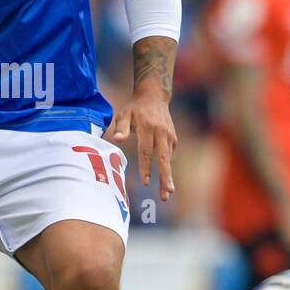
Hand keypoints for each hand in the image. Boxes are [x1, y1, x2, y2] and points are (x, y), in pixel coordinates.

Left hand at [106, 82, 177, 200]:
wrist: (154, 96)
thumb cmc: (135, 108)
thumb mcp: (124, 114)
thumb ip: (120, 128)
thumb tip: (116, 140)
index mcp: (148, 128)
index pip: (146, 151)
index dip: (146, 168)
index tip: (145, 182)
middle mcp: (161, 133)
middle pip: (163, 158)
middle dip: (165, 177)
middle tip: (168, 193)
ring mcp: (169, 135)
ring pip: (169, 159)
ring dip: (168, 176)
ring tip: (167, 193)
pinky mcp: (173, 138)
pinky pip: (169, 155)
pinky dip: (167, 166)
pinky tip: (164, 177)